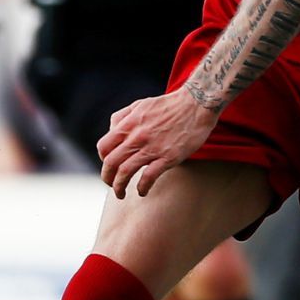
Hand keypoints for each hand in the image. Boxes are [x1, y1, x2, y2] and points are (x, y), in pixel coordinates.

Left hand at [95, 87, 218, 198]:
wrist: (196, 105)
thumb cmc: (168, 105)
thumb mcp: (139, 105)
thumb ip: (122, 117)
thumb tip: (111, 131)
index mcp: (128, 125)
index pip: (104, 147)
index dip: (103, 160)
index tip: (110, 166)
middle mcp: (136, 137)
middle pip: (111, 163)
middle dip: (107, 178)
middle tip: (111, 184)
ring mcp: (152, 148)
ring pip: (125, 172)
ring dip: (119, 187)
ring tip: (121, 194)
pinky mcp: (168, 157)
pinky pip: (148, 177)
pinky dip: (142, 187)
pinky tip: (142, 192)